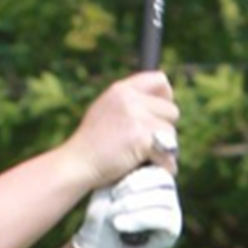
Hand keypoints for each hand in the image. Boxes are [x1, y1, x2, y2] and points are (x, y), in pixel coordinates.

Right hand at [63, 72, 181, 189]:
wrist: (76, 164)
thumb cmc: (90, 145)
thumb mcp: (105, 112)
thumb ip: (128, 104)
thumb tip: (160, 105)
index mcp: (120, 90)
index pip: (159, 80)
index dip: (166, 97)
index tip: (160, 113)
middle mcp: (129, 99)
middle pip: (171, 110)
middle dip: (163, 128)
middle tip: (146, 142)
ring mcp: (135, 118)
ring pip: (171, 132)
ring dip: (164, 147)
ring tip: (144, 157)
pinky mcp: (141, 138)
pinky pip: (167, 151)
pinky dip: (163, 163)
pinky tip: (151, 167)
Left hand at [71, 166, 182, 247]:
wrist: (97, 247)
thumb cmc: (101, 216)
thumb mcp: (108, 188)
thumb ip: (125, 170)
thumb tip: (141, 151)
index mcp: (153, 178)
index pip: (158, 163)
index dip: (137, 173)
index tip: (114, 187)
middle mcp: (167, 192)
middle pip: (163, 178)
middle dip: (135, 185)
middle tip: (114, 196)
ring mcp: (172, 211)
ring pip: (163, 198)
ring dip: (133, 205)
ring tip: (113, 216)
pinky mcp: (172, 230)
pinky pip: (163, 218)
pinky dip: (138, 219)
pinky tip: (119, 225)